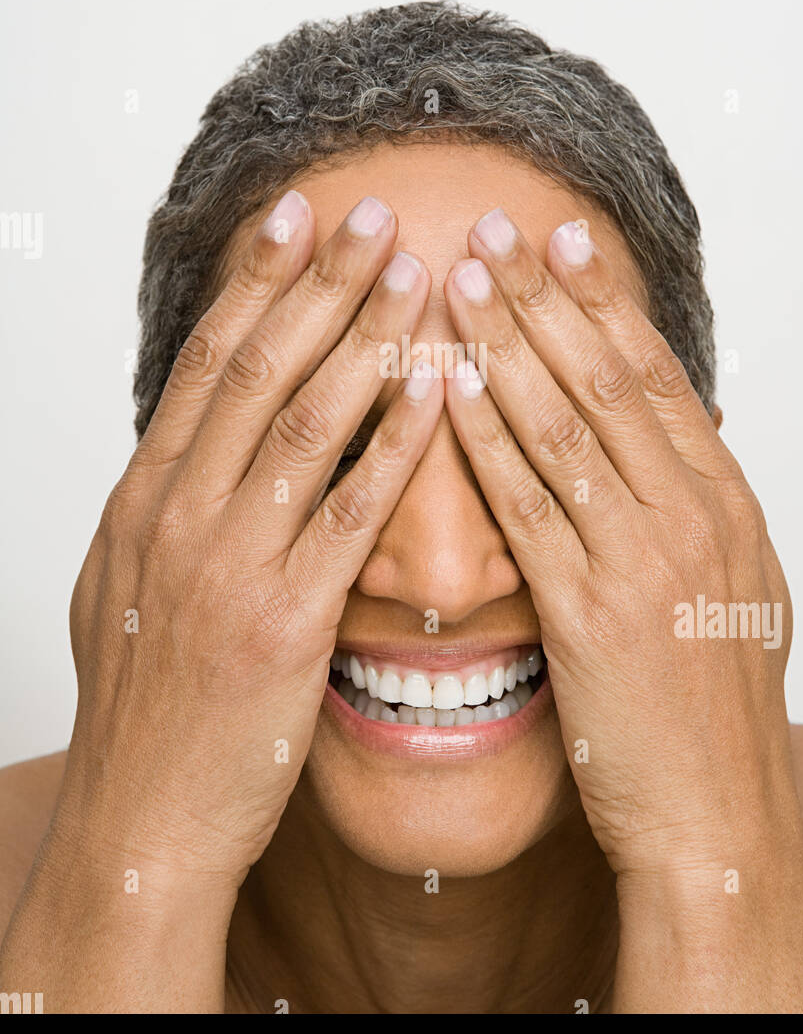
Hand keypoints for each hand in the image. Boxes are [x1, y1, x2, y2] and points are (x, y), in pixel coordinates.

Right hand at [58, 192, 442, 891]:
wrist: (141, 822)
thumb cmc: (147, 710)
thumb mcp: (130, 587)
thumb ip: (170, 509)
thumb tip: (196, 444)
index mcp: (144, 498)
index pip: (206, 362)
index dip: (254, 280)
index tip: (294, 215)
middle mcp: (179, 514)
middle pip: (256, 368)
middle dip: (318, 281)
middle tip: (370, 211)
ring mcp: (229, 564)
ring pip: (303, 422)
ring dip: (364, 338)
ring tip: (417, 274)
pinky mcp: (284, 622)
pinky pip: (349, 515)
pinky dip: (397, 445)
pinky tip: (441, 391)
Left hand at [443, 207, 796, 875]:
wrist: (717, 820)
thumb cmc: (713, 713)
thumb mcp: (732, 594)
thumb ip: (697, 512)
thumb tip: (674, 439)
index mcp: (726, 505)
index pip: (657, 377)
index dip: (605, 301)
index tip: (563, 238)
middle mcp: (692, 517)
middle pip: (608, 379)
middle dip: (545, 297)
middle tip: (497, 228)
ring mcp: (645, 560)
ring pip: (565, 425)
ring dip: (505, 345)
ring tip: (458, 279)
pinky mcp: (591, 613)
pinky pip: (526, 506)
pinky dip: (482, 438)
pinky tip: (443, 389)